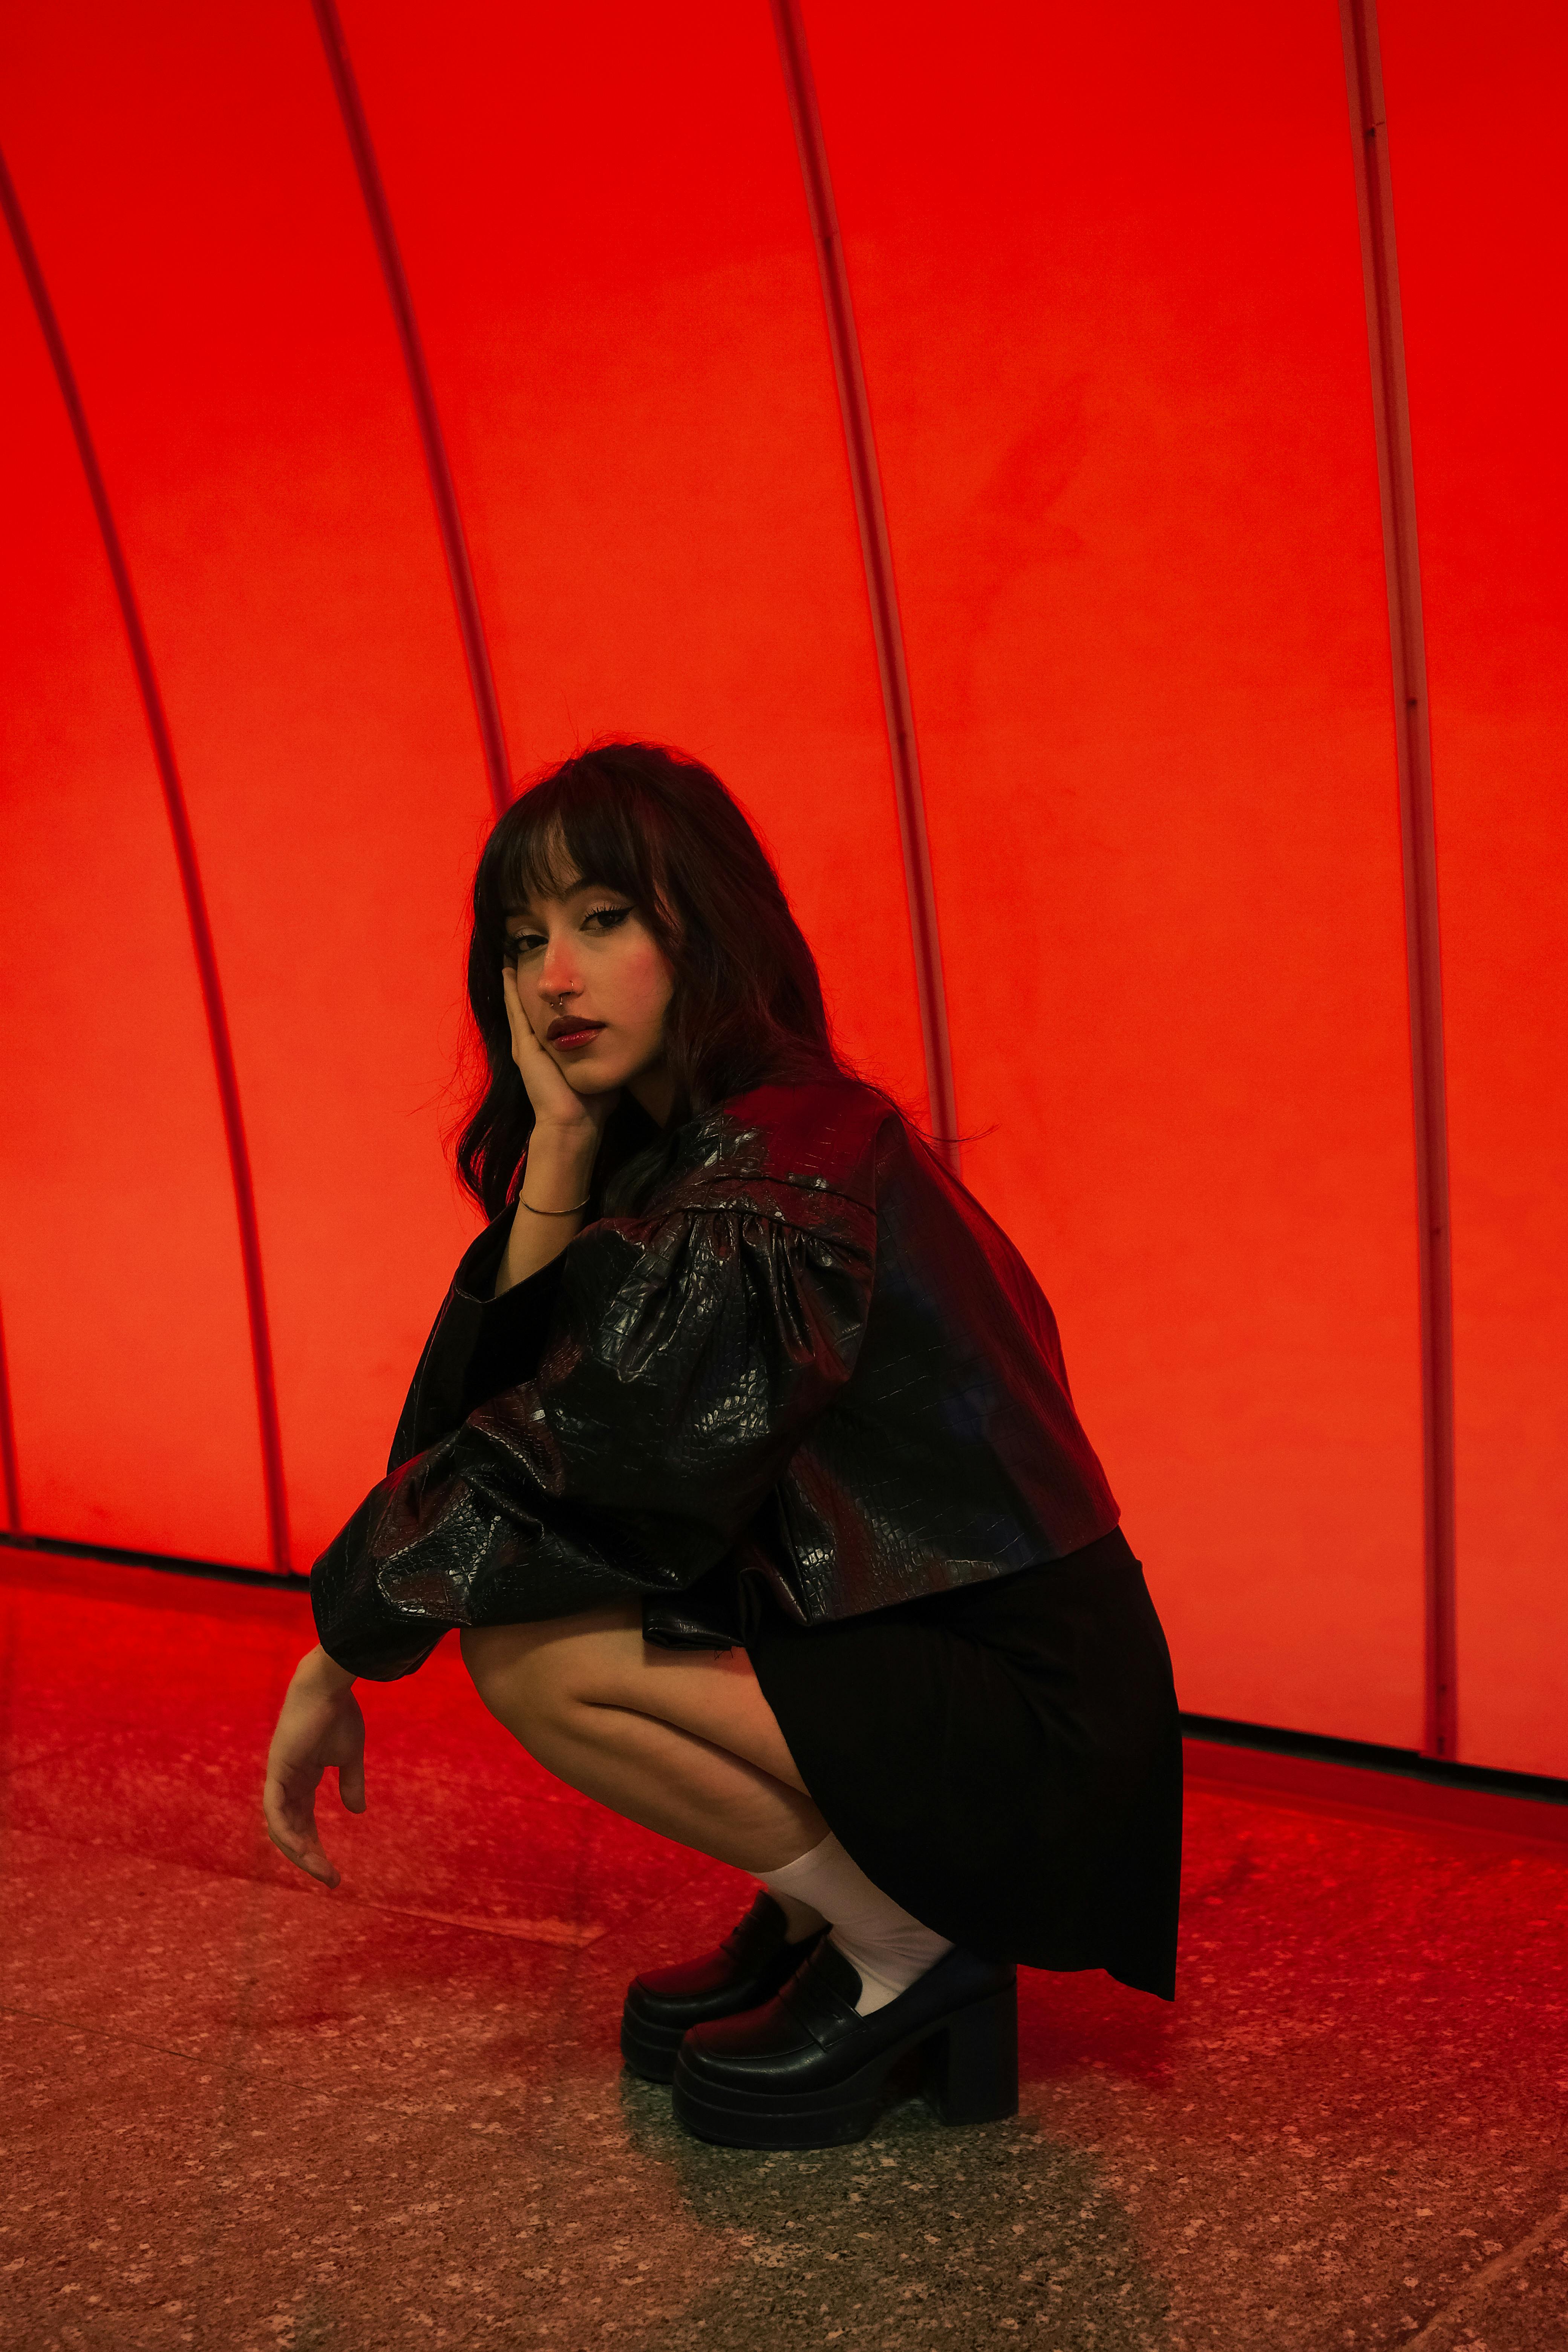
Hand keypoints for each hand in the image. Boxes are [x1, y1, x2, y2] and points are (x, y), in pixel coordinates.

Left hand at [262, 1647, 365, 1887]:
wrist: (328, 1686)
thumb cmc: (340, 1713)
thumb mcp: (350, 1755)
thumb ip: (351, 1782)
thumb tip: (356, 1811)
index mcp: (302, 1778)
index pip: (303, 1821)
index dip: (316, 1847)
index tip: (333, 1872)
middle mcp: (287, 1782)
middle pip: (291, 1830)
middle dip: (309, 1857)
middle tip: (330, 1879)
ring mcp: (279, 1777)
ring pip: (280, 1826)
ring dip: (299, 1851)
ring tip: (321, 1870)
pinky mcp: (277, 1770)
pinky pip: (274, 1810)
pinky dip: (286, 1831)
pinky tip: (301, 1849)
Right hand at [501, 963, 618, 1149]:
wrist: (575, 1124)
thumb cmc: (593, 1104)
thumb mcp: (601, 1067)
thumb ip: (608, 1052)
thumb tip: (628, 1039)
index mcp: (555, 1049)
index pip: (550, 1014)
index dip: (550, 994)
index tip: (554, 971)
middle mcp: (538, 1044)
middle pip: (529, 1005)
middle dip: (528, 981)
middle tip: (523, 953)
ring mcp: (527, 1044)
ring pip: (518, 1005)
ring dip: (514, 981)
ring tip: (510, 956)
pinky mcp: (523, 1047)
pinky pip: (515, 1012)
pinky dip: (510, 992)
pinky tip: (507, 971)